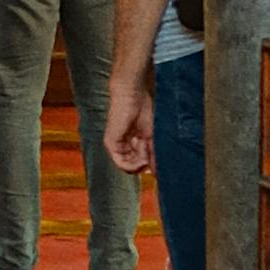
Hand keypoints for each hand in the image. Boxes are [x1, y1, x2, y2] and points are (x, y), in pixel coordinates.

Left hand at [103, 74, 151, 189]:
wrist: (133, 96)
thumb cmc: (143, 110)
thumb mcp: (152, 137)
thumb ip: (153, 155)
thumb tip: (157, 173)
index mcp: (132, 143)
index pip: (139, 163)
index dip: (149, 165)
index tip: (158, 162)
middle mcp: (122, 146)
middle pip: (135, 166)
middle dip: (146, 164)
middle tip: (152, 153)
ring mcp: (116, 146)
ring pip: (129, 167)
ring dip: (141, 163)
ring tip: (147, 150)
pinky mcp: (111, 144)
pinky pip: (121, 164)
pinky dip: (134, 164)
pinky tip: (142, 157)